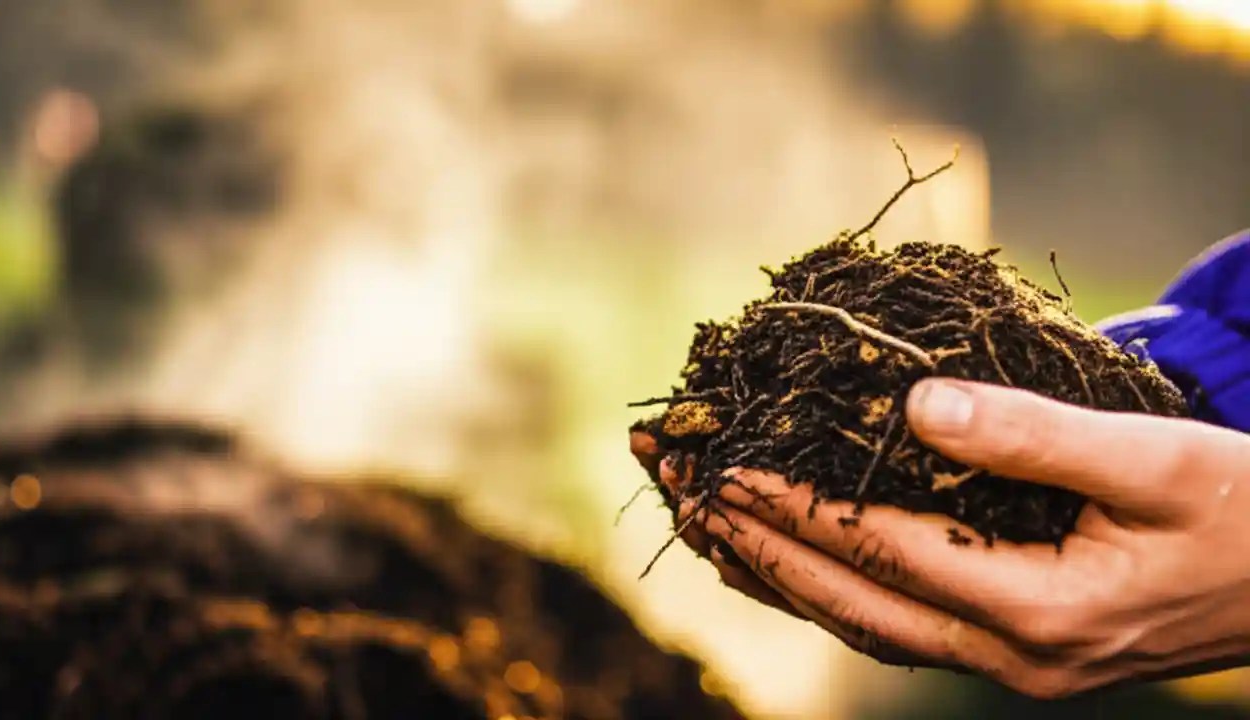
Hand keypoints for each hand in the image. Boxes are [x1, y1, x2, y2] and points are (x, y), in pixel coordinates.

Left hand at [648, 378, 1249, 698]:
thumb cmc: (1247, 512)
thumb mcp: (1153, 460)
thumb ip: (1031, 436)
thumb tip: (915, 402)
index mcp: (1040, 611)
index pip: (880, 551)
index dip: (792, 508)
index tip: (720, 467)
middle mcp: (1010, 658)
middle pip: (848, 602)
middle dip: (756, 547)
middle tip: (679, 494)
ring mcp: (1008, 667)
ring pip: (861, 625)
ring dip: (779, 575)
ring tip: (704, 528)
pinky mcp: (1014, 653)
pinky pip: (895, 627)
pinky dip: (830, 592)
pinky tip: (788, 565)